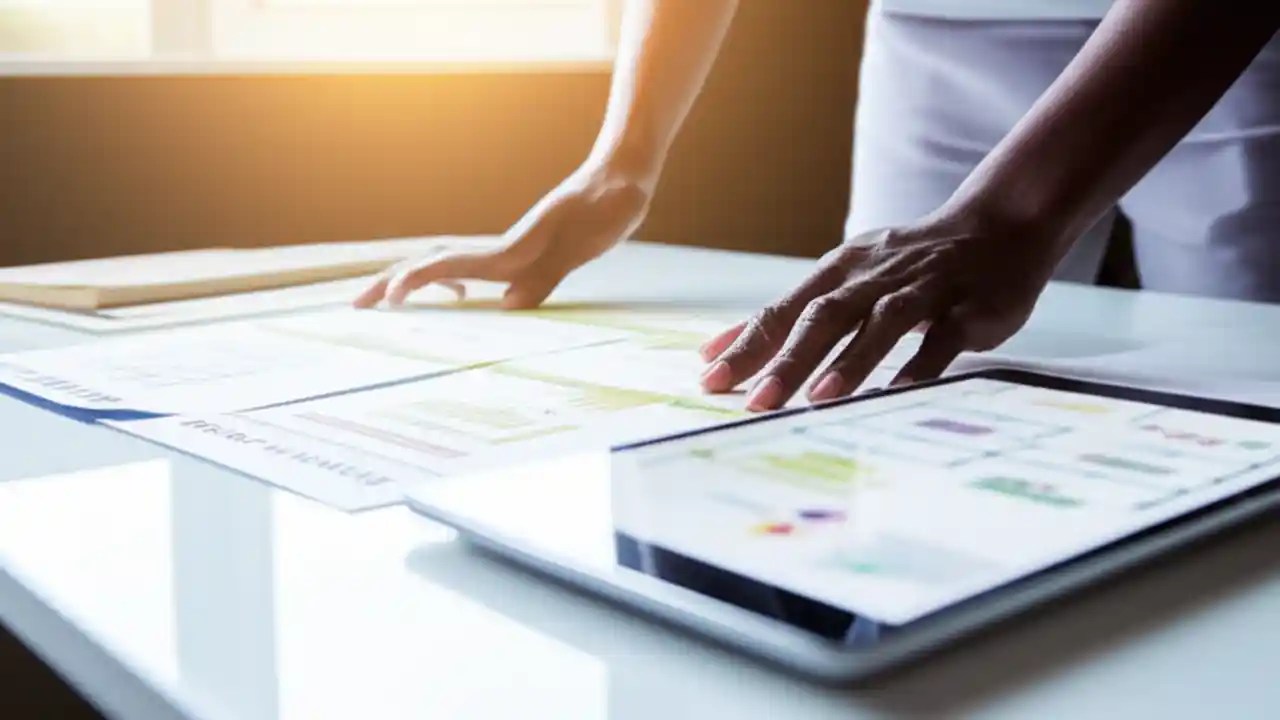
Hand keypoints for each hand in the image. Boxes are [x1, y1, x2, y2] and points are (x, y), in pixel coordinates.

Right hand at [354, 165, 651, 308]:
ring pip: (448, 265)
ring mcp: (510, 251)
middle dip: (392, 283)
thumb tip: (508, 307)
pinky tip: (453, 298)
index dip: (419, 280)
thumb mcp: (585, 241)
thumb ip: (550, 272)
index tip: (390, 295)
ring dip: (411, 282)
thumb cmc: (609, 205)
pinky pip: (474, 270)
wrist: (621, 180)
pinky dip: (449, 280)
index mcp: (514, 250)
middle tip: (355, 305)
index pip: (453, 265)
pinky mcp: (524, 254)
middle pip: (434, 264)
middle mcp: (504, 251)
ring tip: (381, 303)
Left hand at [698, 215, 1067, 410]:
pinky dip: (919, 365)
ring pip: (879, 323)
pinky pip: (941, 338)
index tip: (710, 379)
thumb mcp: (845, 279)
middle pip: (822, 317)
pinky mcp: (968, 307)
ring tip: (819, 398)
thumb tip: (719, 347)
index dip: (747, 344)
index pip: (783, 310)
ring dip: (849, 361)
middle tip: (755, 403)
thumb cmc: (908, 265)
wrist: (998, 225)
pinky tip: (899, 393)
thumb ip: (790, 315)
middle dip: (786, 361)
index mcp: (839, 272)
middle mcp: (874, 277)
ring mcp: (922, 289)